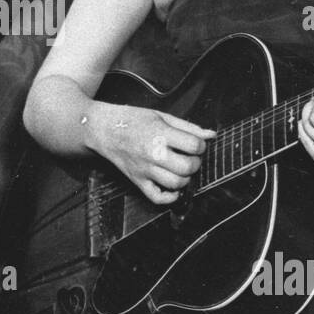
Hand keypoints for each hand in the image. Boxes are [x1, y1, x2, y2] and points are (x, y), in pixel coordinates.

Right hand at [88, 103, 215, 205]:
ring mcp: (145, 170)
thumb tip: (210, 135)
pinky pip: (157, 198)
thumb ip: (188, 127)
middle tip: (190, 157)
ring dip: (185, 178)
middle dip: (195, 163)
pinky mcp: (137, 180)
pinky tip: (174, 189)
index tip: (195, 144)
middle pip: (187, 167)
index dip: (200, 145)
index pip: (194, 146)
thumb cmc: (131, 120)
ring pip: (176, 184)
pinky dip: (170, 198)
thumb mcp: (161, 116)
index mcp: (160, 134)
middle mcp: (153, 154)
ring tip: (181, 169)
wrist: (103, 129)